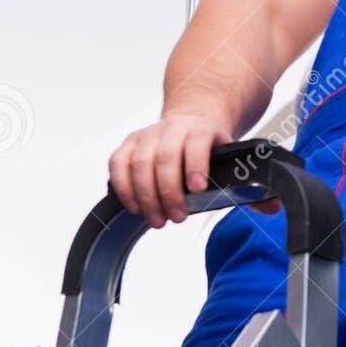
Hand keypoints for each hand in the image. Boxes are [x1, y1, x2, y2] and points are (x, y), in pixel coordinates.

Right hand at [108, 114, 233, 228]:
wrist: (189, 126)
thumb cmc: (206, 148)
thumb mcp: (224, 155)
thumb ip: (225, 172)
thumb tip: (228, 199)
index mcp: (199, 128)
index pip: (197, 143)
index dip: (196, 166)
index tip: (198, 189)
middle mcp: (172, 127)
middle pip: (165, 158)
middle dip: (170, 192)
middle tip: (177, 217)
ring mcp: (147, 134)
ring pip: (139, 163)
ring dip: (147, 197)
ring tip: (158, 220)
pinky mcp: (128, 143)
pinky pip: (118, 164)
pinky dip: (124, 188)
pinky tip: (135, 207)